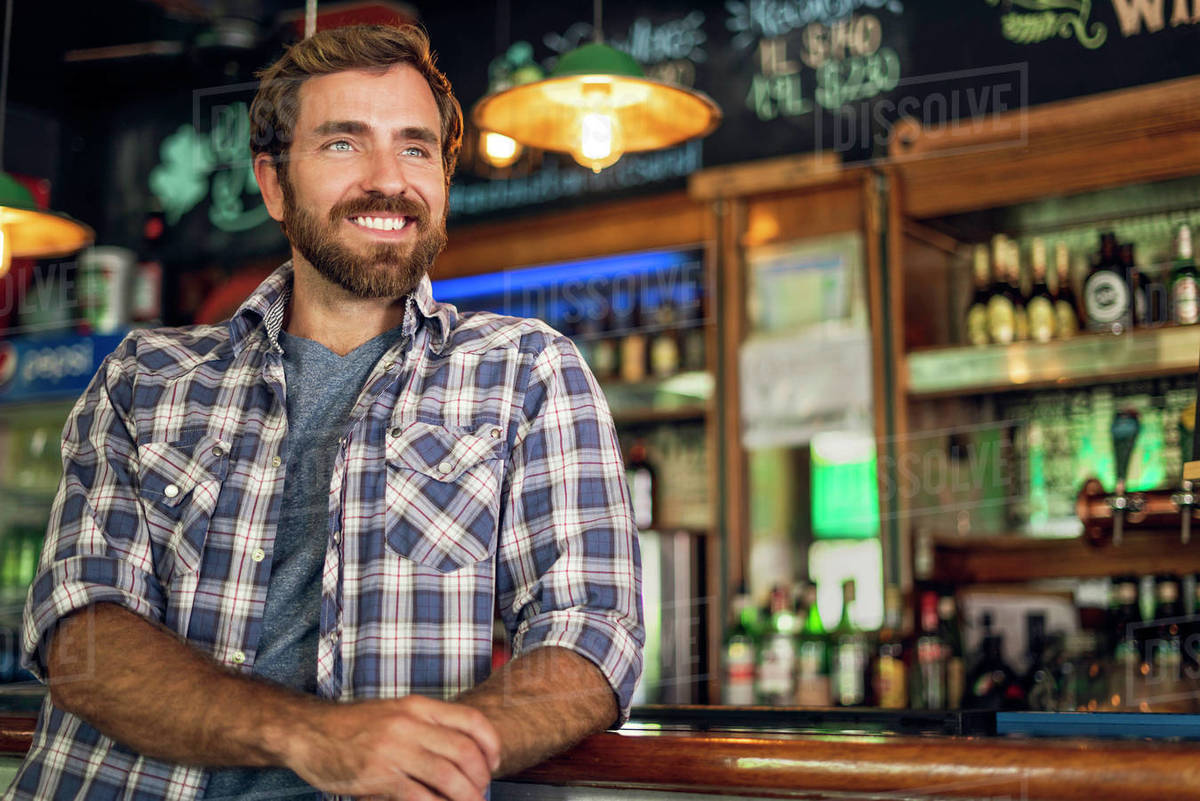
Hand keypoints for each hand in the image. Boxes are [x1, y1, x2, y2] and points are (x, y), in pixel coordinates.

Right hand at [286, 695, 501, 800]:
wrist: (309, 732)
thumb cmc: (353, 726)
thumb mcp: (395, 714)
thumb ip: (426, 728)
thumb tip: (461, 752)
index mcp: (418, 707)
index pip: (471, 720)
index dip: (491, 744)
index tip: (496, 762)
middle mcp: (410, 724)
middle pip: (465, 751)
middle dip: (481, 778)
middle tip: (481, 792)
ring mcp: (394, 750)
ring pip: (448, 776)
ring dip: (466, 796)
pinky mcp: (378, 776)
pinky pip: (419, 797)